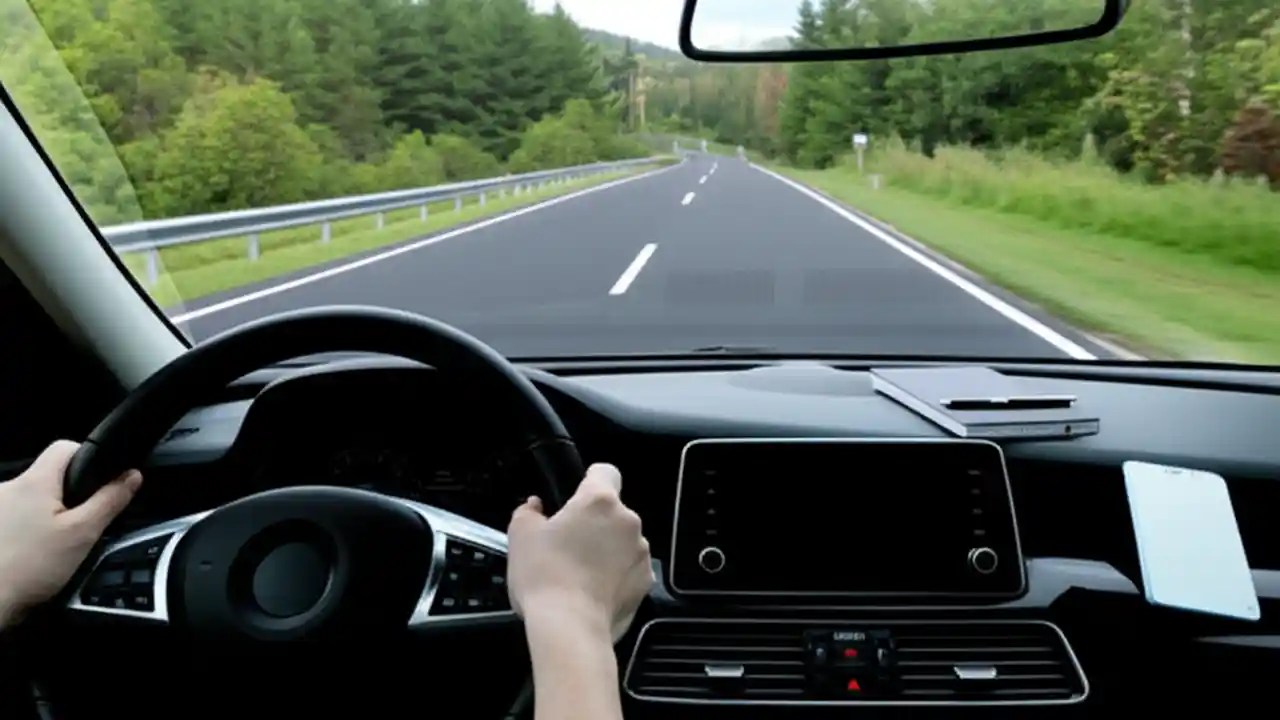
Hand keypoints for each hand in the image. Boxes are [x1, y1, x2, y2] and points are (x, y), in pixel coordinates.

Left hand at [0, 441, 141, 628]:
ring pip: (31, 499)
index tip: (98, 482)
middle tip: (79, 524)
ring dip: (44, 514)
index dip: (87, 458)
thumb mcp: (83, 533)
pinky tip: (32, 552)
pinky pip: (14, 516)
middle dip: (66, 496)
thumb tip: (131, 476)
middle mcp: (7, 488)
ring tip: (53, 543)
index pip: (65, 448)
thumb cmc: (31, 567)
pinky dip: (26, 528)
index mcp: (34, 481)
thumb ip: (110, 500)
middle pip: (48, 476)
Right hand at [507, 463, 653, 641]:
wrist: (570, 628)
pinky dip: (616, 575)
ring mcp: (641, 553)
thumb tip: (535, 507)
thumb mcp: (520, 536)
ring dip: (607, 549)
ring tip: (579, 572)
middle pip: (612, 511)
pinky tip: (593, 591)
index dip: (589, 480)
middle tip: (567, 544)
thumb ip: (528, 512)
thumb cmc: (544, 576)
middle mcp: (628, 522)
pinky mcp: (646, 582)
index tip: (574, 498)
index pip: (605, 471)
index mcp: (599, 501)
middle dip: (594, 523)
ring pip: (622, 541)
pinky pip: (629, 569)